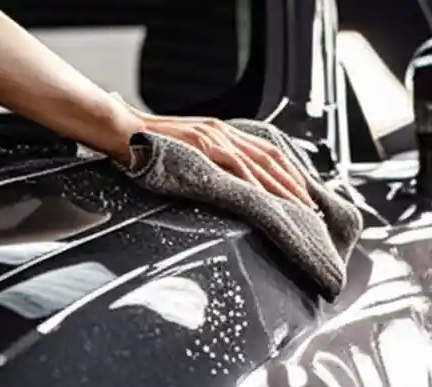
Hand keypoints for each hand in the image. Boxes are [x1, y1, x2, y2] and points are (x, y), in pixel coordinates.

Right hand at [139, 115, 315, 208]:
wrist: (121, 132)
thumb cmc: (149, 146)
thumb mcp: (187, 153)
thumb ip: (208, 164)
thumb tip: (224, 187)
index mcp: (222, 132)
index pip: (267, 153)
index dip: (289, 174)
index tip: (303, 195)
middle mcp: (223, 132)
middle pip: (271, 159)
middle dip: (294, 185)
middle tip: (310, 208)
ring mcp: (214, 138)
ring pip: (259, 165)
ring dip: (281, 188)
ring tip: (297, 209)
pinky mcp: (202, 146)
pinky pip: (235, 167)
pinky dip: (254, 184)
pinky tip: (266, 199)